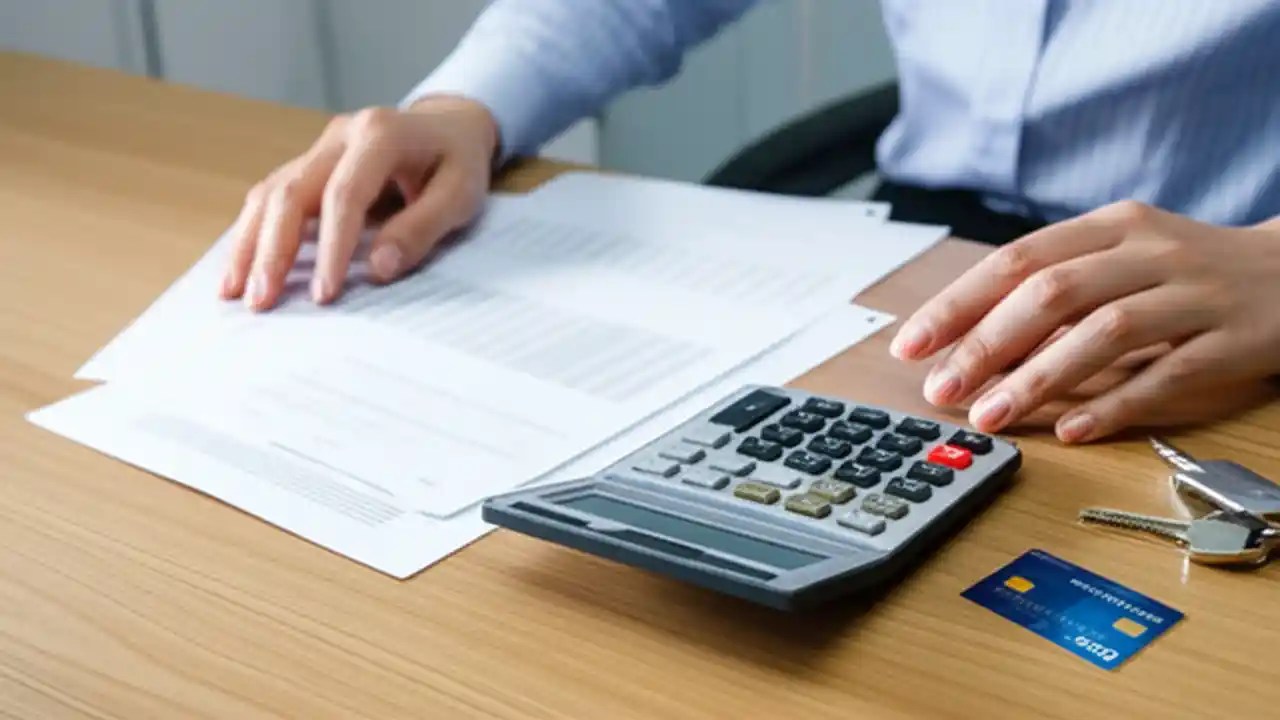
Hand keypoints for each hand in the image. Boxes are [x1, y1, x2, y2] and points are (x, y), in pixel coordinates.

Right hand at [219, 97, 498, 309]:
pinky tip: (241, 269)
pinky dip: (254, 233)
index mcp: (379, 135)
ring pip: (269, 193)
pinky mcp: (309, 164)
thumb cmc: (458, 162)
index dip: (332, 248)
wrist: (449, 126)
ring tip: (234, 293)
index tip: (324, 294)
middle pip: (290, 192)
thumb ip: (423, 228)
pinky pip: (271, 197)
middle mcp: (340, 136)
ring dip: (249, 245)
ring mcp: (319, 148)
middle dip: (272, 251)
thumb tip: (379, 268)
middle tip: (261, 302)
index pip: (344, 195)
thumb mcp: (461, 195)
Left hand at [890, 201, 1279, 442]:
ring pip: (1104, 332)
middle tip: (943, 388)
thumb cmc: (1188, 272)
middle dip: (986, 344)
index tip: (913, 344)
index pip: (1017, 260)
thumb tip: (968, 337)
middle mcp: (1149, 251)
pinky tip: (1072, 430)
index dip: (959, 303)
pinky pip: (1166, 374)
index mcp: (1110, 227)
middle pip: (1052, 293)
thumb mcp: (1120, 259)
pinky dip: (1115, 404)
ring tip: (991, 415)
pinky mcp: (1232, 338)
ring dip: (1039, 378)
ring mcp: (1194, 293)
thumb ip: (1053, 290)